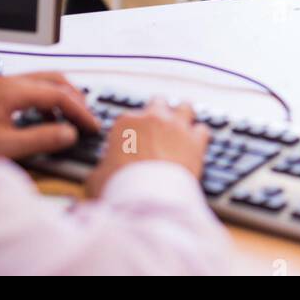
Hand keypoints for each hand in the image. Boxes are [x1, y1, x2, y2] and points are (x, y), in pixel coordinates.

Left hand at [0, 72, 98, 159]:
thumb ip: (41, 139)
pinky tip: (47, 120)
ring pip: (43, 82)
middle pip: (54, 80)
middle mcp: (9, 82)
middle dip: (75, 97)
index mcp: (13, 91)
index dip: (79, 111)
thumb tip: (69, 134)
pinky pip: (31, 90)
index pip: (58, 95)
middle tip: (87, 117)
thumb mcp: (6, 146)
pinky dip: (47, 102)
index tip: (91, 125)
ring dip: (62, 98)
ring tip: (73, 117)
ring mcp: (2, 86)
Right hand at [85, 100, 210, 196]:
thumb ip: (101, 169)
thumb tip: (99, 175)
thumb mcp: (97, 178)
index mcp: (126, 123)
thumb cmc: (120, 186)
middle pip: (159, 102)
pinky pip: (203, 129)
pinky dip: (200, 136)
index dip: (134, 129)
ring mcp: (177, 126)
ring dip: (184, 115)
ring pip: (185, 106)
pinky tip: (197, 144)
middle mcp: (153, 118)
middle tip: (160, 126)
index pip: (130, 116)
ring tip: (183, 125)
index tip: (135, 139)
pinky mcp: (196, 140)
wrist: (148, 198)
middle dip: (159, 112)